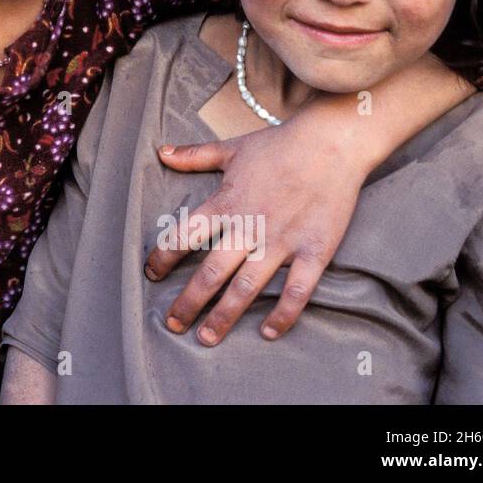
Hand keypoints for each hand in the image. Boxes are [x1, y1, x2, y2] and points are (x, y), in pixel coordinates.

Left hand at [146, 122, 363, 345]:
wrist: (332, 143)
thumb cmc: (279, 145)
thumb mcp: (231, 148)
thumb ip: (195, 156)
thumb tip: (161, 152)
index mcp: (226, 203)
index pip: (184, 236)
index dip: (163, 257)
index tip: (150, 275)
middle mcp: (250, 227)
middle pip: (211, 272)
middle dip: (188, 302)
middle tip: (173, 325)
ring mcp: (282, 242)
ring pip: (246, 287)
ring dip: (224, 316)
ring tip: (206, 338)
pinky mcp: (314, 251)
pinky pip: (297, 290)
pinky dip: (283, 314)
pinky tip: (268, 332)